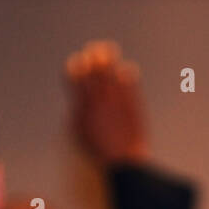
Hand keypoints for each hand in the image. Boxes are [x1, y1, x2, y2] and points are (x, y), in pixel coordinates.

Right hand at [66, 40, 148, 165]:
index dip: (76, 67)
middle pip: (95, 73)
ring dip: (109, 59)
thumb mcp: (80, 133)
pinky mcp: (132, 105)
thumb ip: (77, 113)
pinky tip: (127, 68)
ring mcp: (117, 102)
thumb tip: (76, 100)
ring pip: (112, 74)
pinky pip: (130, 84)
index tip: (77, 60)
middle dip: (93, 58)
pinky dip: (127, 74)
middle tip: (94, 48)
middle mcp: (99, 101)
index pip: (77, 80)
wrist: (123, 160)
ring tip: (109, 49)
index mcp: (84, 107)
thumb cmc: (100, 149)